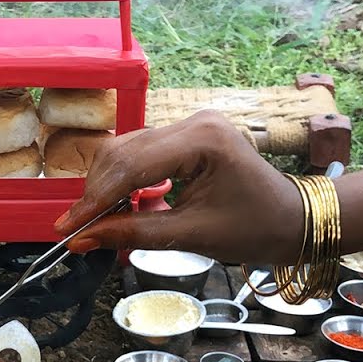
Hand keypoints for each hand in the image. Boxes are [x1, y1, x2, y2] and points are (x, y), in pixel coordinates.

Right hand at [53, 110, 304, 264]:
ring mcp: (191, 125)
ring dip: (107, 187)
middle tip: (74, 230)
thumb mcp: (193, 235)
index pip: (132, 166)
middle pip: (123, 152)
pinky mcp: (188, 135)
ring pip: (127, 150)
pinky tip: (117, 208)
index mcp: (202, 140)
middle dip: (96, 193)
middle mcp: (194, 122)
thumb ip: (134, 233)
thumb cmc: (256, 229)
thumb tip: (83, 240)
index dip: (95, 200)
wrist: (296, 220)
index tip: (67, 229)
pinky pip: (143, 154)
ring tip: (92, 223)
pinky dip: (125, 181)